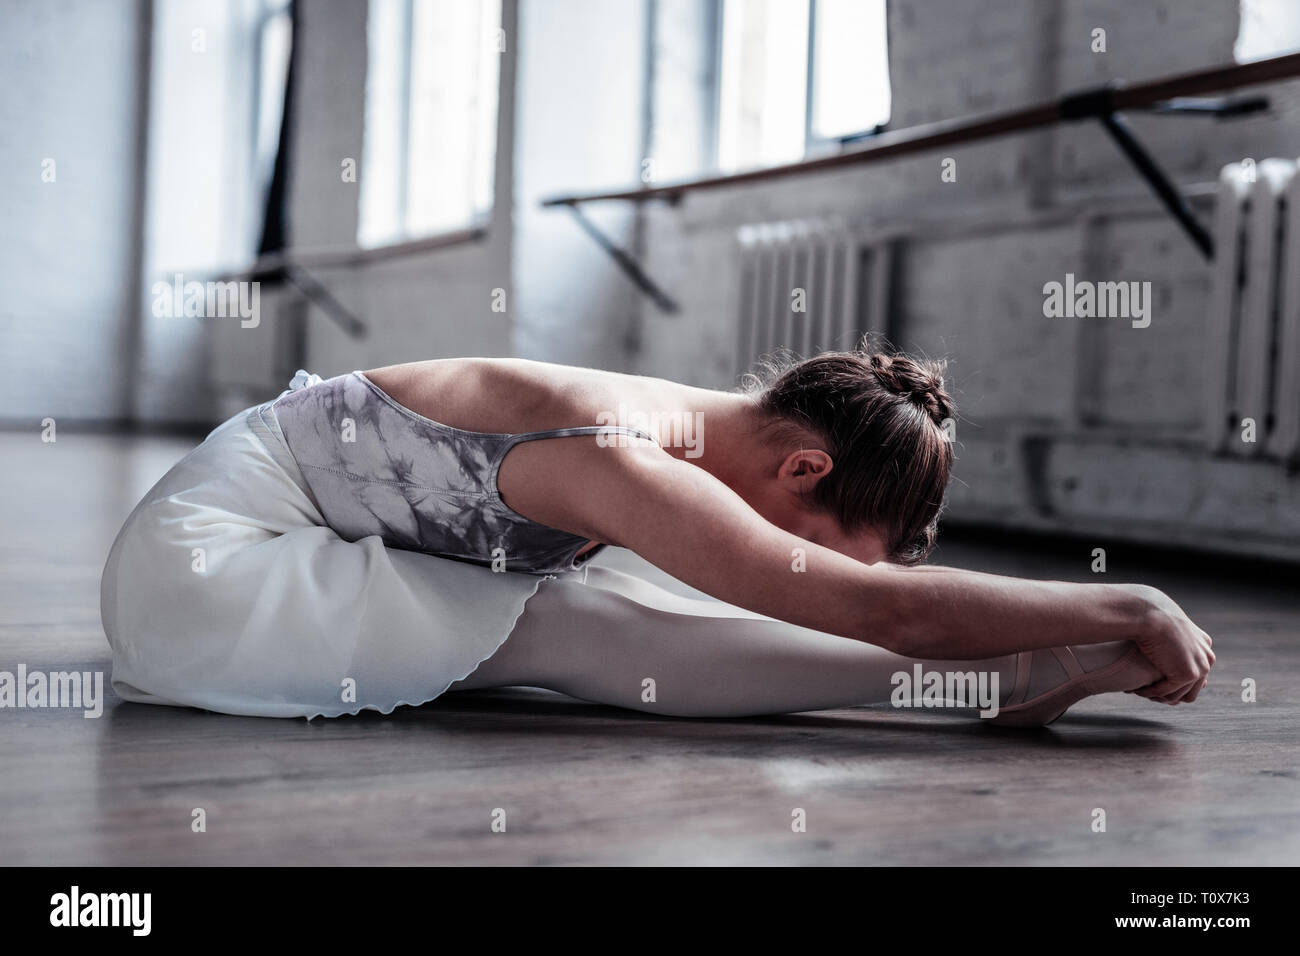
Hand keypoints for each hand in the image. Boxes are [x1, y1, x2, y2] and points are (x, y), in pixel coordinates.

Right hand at [1122, 584, 1214, 703]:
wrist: (1150, 614)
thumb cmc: (1152, 616)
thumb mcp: (1167, 626)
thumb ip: (1171, 638)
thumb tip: (1162, 649)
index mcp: (1204, 644)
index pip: (1196, 672)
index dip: (1177, 681)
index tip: (1156, 682)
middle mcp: (1207, 657)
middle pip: (1192, 688)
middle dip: (1171, 693)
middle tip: (1149, 692)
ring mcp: (1200, 667)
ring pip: (1181, 694)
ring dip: (1160, 696)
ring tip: (1142, 693)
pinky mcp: (1188, 674)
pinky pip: (1168, 691)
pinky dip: (1152, 693)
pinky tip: (1138, 690)